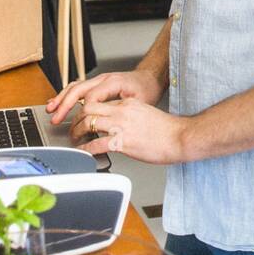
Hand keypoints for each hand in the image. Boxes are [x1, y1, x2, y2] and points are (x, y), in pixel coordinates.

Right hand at [46, 69, 162, 125]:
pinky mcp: (96, 84)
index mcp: (113, 82)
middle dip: (64, 104)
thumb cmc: (146, 90)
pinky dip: (66, 95)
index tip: (79, 126)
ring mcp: (98, 80)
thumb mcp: (138, 102)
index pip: (91, 97)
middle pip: (77, 90)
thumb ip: (121, 111)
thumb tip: (108, 125)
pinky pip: (77, 88)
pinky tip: (58, 103)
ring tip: (50, 109)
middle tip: (55, 118)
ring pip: (74, 87)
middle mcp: (103, 79)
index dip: (83, 112)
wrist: (150, 78)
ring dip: (61, 98)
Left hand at [70, 97, 187, 164]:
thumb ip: (130, 117)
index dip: (88, 111)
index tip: (84, 117)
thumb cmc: (168, 130)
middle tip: (73, 127)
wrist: (180, 137)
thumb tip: (119, 126)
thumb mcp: (145, 115)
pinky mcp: (123, 141)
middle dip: (77, 118)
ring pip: (88, 122)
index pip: (100, 102)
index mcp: (128, 103)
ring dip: (77, 131)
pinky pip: (97, 143)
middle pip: (89, 108)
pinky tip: (83, 151)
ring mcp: (121, 126)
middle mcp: (122, 111)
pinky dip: (86, 148)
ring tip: (75, 138)